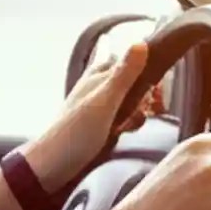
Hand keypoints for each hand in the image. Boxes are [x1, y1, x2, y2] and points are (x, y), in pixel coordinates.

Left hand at [22, 43, 150, 191]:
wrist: (52, 165)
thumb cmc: (76, 132)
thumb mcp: (105, 101)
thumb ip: (123, 75)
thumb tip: (141, 43)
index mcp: (97, 76)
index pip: (126, 58)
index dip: (144, 65)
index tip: (158, 79)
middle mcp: (97, 87)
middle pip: (131, 80)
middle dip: (144, 92)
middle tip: (148, 107)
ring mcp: (98, 107)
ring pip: (128, 100)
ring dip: (137, 110)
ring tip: (132, 122)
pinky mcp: (98, 126)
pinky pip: (121, 118)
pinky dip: (128, 123)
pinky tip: (125, 132)